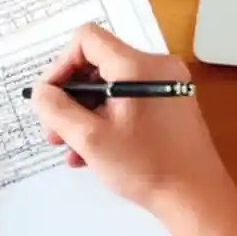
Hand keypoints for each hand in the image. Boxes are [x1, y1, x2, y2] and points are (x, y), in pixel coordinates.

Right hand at [29, 23, 228, 214]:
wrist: (195, 196)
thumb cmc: (149, 167)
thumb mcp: (91, 139)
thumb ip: (57, 110)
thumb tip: (41, 92)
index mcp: (138, 66)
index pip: (87, 40)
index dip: (61, 65)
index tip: (50, 96)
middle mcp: (156, 67)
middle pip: (98, 64)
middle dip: (71, 97)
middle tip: (53, 128)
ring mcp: (166, 85)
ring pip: (112, 86)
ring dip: (85, 114)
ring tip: (70, 148)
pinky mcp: (170, 102)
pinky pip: (129, 100)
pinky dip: (107, 119)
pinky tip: (91, 152)